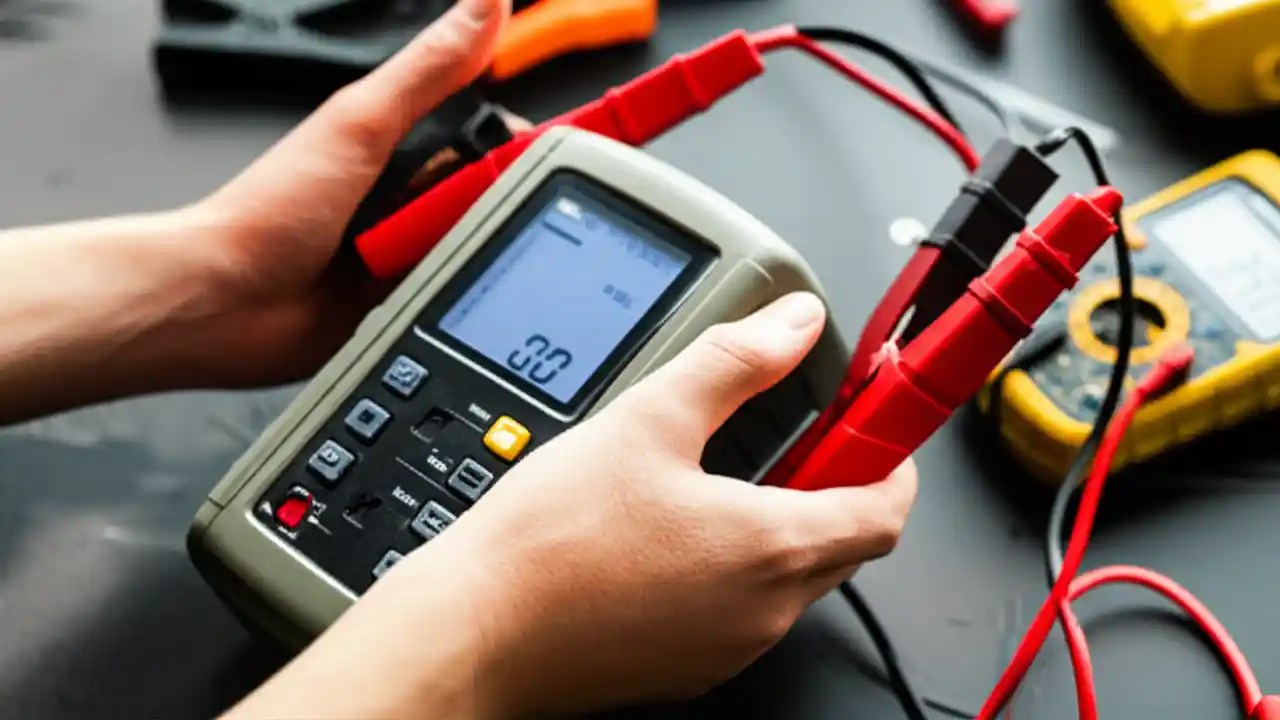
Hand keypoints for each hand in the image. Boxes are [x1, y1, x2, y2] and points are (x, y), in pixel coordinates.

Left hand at [179, 0, 513, 386]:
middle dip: (489, 215)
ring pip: (477, 254)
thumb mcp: (361, 125)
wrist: (223, 304)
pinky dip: (452, 302)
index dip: (522, 147)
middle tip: (455, 223)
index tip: (553, 158)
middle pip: (490, 201)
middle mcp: (404, 199)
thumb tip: (486, 3)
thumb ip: (429, 69)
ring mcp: (402, 254)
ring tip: (428, 262)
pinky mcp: (398, 304)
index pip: (489, 137)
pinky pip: (450, 300)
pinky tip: (439, 299)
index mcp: (399, 145)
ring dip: (470, 261)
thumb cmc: (268, 215)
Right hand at [228, 293, 917, 718]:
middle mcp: (764, 611)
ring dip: (780, 526)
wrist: (477, 630)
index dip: (890, 457)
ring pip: (791, 580)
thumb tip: (792, 325)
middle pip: (845, 542)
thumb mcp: (649, 418)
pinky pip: (741, 612)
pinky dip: (735, 569)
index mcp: (772, 547)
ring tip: (714, 480)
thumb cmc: (551, 541)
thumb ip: (735, 363)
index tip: (872, 425)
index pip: (887, 508)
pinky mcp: (688, 667)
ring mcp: (728, 648)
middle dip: (832, 485)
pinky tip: (671, 535)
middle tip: (789, 439)